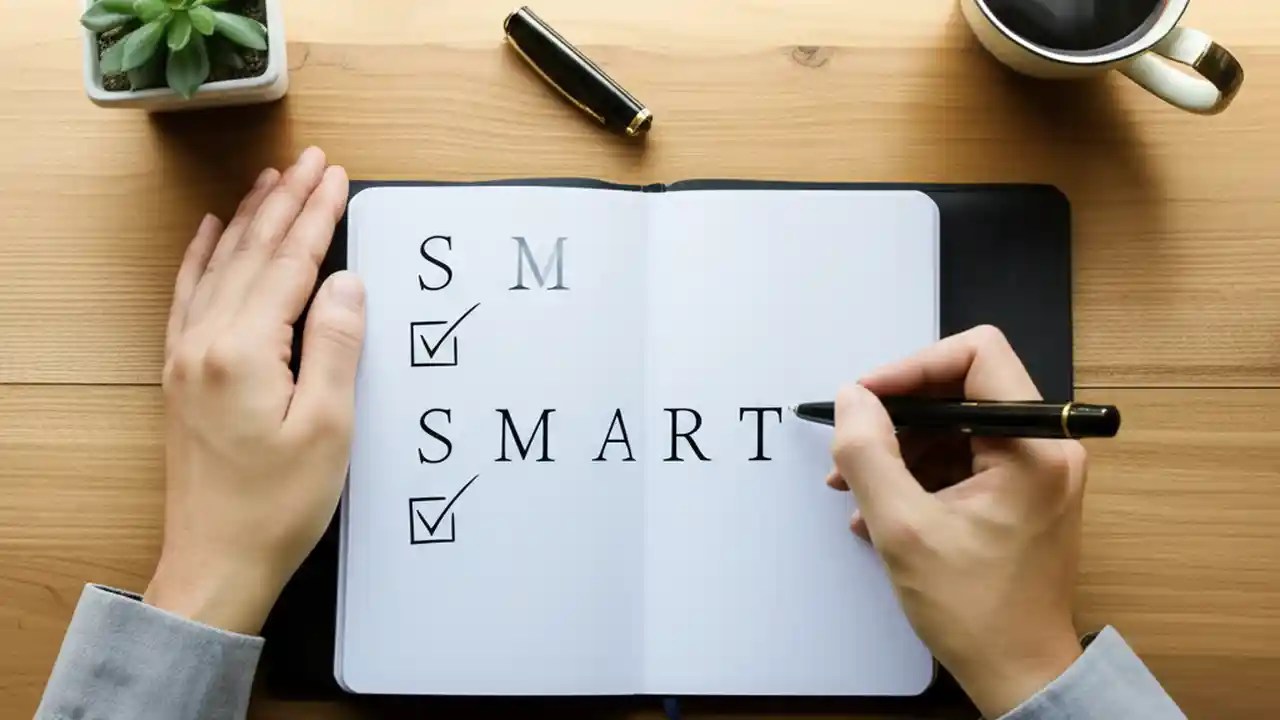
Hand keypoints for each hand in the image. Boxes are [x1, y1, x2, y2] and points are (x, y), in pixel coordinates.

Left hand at [144, 147, 362, 635]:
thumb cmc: (278, 505)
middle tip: (312, 162)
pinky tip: (212, 232)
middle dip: (286, 203)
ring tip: (272, 180)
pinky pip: (188, 296)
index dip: (317, 217)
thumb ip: (334, 346)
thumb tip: (344, 282)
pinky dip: (202, 258)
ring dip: (249, 219)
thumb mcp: (328, 428)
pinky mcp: (181, 376)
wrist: (217, 561)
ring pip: (221, 267)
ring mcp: (186, 357)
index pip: (289, 265)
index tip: (336, 177)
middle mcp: (206, 343)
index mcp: (244, 352)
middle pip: (253, 254)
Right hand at [827, 326, 1085, 717]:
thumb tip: (852, 400)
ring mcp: (1038, 472)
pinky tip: (881, 510)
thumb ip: (868, 454)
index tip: (867, 398)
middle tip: (853, 444)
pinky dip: (919, 474)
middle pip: (963, 388)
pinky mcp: (1022, 494)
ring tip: (856, 490)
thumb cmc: (976, 611)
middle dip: (898, 414)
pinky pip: (964, 458)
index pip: (977, 354)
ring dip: (901, 449)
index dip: (912, 367)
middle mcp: (1047, 447)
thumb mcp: (901, 528)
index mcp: (1034, 445)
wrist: (1020, 675)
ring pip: (957, 424)